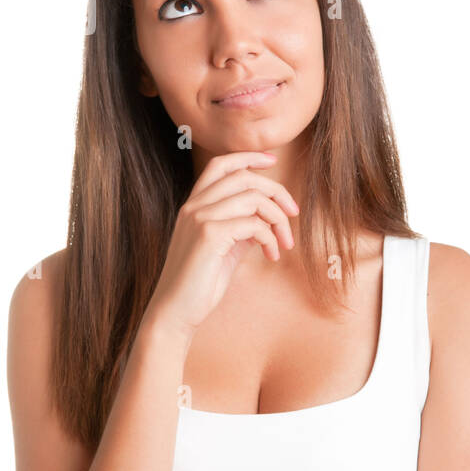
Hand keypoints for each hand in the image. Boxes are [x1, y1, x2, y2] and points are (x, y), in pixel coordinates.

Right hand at [143, 151, 299, 337]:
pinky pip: (254, 224)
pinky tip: (271, 256)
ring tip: (285, 243)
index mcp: (194, 205)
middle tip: (294, 213)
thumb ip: (241, 227)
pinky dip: (271, 238)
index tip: (273, 161)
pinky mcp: (209, 235)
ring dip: (279, 219)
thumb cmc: (200, 283)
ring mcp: (199, 218)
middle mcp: (194, 206)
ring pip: (253, 198)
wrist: (175, 312)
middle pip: (244, 177)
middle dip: (277, 191)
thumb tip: (266, 218)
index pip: (221, 165)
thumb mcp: (224, 248)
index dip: (248, 157)